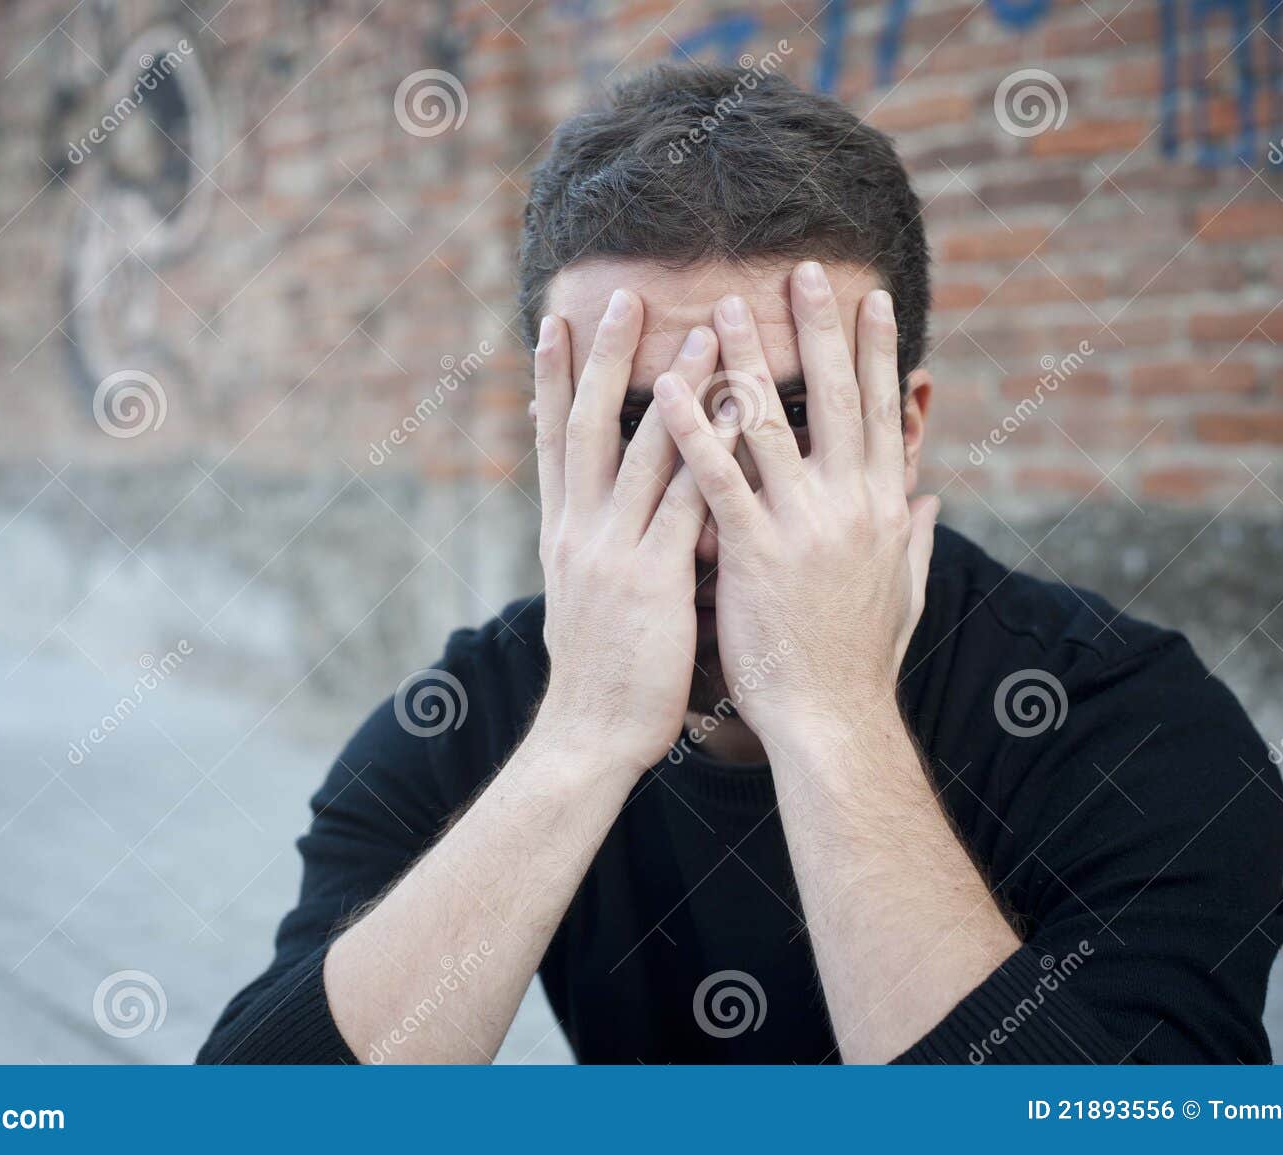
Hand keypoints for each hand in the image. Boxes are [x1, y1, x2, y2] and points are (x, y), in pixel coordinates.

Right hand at [531, 290, 720, 769]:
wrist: (589, 736)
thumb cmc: (600, 673)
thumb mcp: (584, 600)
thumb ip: (600, 550)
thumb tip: (611, 521)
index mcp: (563, 533)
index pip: (552, 440)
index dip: (550, 379)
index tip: (553, 325)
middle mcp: (579, 529)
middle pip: (585, 423)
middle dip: (600, 356)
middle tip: (618, 295)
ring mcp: (612, 550)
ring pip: (643, 447)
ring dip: (674, 384)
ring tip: (703, 326)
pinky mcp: (653, 576)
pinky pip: (686, 499)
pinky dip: (708, 449)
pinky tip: (732, 412)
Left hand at [655, 264, 938, 745]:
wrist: (832, 720)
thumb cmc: (861, 660)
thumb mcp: (903, 591)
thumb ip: (914, 538)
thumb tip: (931, 500)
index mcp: (883, 507)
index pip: (880, 412)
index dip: (876, 352)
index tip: (869, 301)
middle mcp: (850, 505)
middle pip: (836, 398)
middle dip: (819, 329)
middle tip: (802, 269)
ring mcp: (802, 526)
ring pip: (771, 425)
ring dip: (746, 361)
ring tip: (722, 306)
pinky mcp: (755, 553)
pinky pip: (718, 479)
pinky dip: (695, 429)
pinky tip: (671, 388)